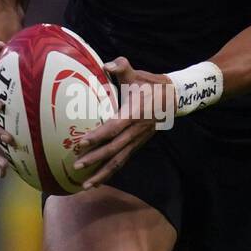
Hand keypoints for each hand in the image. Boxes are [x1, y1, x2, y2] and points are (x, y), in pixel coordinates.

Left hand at [72, 56, 176, 189]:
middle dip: (95, 159)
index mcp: (133, 114)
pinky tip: (98, 179)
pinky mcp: (138, 144)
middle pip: (114, 149)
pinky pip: (123, 160)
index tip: (81, 142)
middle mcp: (135, 131)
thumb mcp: (136, 74)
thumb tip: (106, 65)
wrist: (173, 98)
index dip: (98, 136)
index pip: (113, 127)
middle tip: (76, 166)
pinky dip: (110, 171)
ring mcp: (138, 140)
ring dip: (102, 173)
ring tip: (86, 185)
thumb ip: (121, 67)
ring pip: (119, 160)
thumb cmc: (150, 85)